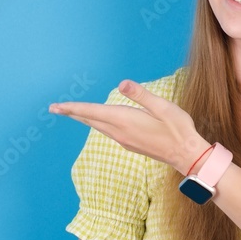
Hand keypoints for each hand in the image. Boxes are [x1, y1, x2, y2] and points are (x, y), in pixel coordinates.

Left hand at [49, 79, 210, 174]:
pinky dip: (97, 123)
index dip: (73, 108)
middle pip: (90, 120)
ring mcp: (125, 140)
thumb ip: (141, 95)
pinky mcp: (130, 144)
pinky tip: (99, 121)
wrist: (186, 155)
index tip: (55, 107)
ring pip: (98, 127)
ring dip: (84, 118)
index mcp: (126, 120)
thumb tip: (122, 83)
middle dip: (72, 113)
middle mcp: (121, 132)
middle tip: (54, 108)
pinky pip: (107, 131)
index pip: (92, 112)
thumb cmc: (178, 130)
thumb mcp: (163, 107)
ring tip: (72, 113)